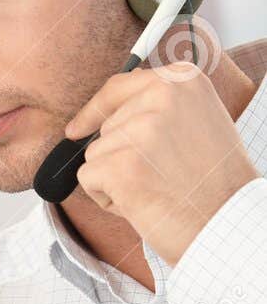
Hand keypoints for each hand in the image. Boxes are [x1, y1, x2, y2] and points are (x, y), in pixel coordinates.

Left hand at [64, 63, 258, 265]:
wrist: (226, 223)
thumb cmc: (215, 183)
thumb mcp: (198, 122)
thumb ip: (160, 108)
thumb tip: (109, 109)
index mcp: (182, 79)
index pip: (119, 87)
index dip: (95, 110)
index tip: (77, 128)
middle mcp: (162, 95)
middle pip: (107, 126)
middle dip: (121, 157)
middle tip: (164, 176)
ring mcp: (139, 129)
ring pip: (96, 153)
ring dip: (116, 179)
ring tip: (158, 189)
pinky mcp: (119, 164)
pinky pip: (88, 178)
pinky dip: (107, 198)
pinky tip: (142, 203)